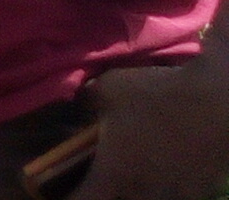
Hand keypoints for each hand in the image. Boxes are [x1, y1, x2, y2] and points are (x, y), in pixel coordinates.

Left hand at [76, 53, 228, 199]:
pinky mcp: (201, 192)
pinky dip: (166, 192)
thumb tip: (79, 104)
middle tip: (102, 183)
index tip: (64, 194)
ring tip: (134, 180)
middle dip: (106, 196)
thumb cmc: (159, 95)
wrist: (221, 101)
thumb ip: (87, 102)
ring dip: (137, 194)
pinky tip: (165, 176)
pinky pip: (176, 198)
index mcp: (113, 175)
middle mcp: (143, 194)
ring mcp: (176, 196)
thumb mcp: (109, 87)